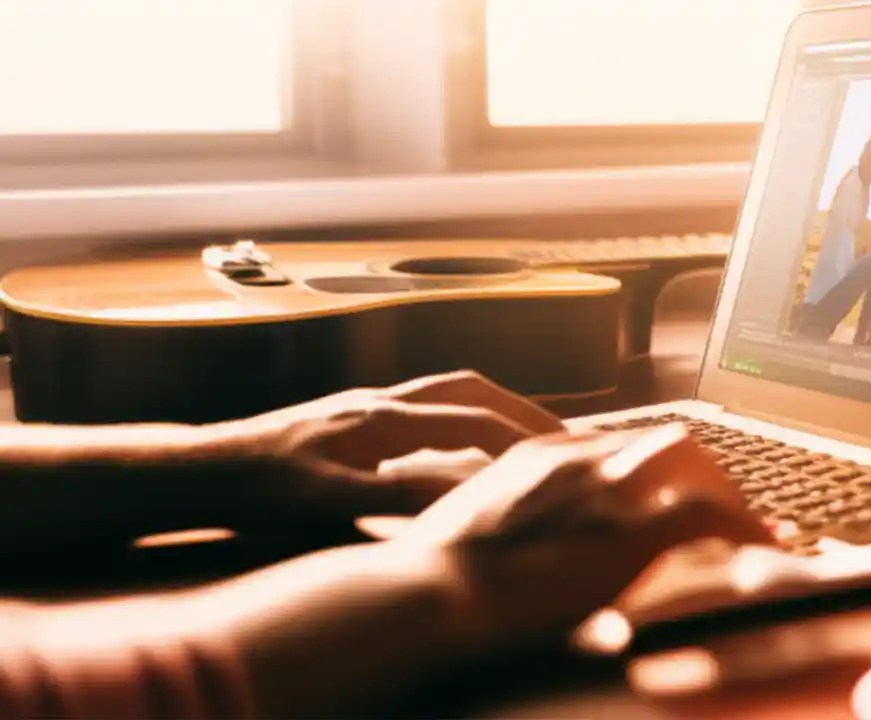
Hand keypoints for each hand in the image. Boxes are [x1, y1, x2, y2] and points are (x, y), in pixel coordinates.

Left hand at [219, 371, 564, 529]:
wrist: (205, 468)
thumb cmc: (262, 489)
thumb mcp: (329, 502)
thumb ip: (398, 497)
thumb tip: (464, 498)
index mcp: (382, 419)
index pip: (472, 422)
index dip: (521, 441)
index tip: (561, 459)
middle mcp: (381, 400)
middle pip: (469, 388)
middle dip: (520, 408)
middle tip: (560, 434)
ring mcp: (367, 402)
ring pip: (448, 388)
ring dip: (493, 404)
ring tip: (525, 431)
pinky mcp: (354, 413)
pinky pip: (427, 401)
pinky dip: (463, 412)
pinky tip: (462, 440)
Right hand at [392, 424, 773, 652]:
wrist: (427, 594)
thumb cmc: (430, 579)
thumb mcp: (466, 529)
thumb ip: (505, 522)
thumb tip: (523, 548)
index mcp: (537, 456)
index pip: (618, 445)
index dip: (657, 470)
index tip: (674, 493)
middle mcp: (577, 459)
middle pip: (662, 441)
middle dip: (702, 473)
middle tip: (727, 508)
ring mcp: (604, 488)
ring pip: (691, 462)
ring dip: (724, 493)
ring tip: (749, 528)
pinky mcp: (629, 529)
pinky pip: (707, 514)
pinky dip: (740, 526)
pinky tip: (758, 549)